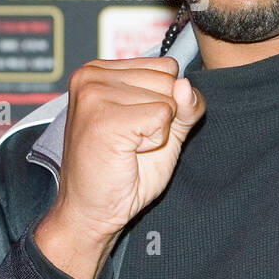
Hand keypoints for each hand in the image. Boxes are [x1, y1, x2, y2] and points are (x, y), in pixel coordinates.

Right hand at [34, 56, 203, 278]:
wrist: (92, 211)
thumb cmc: (124, 172)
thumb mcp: (165, 130)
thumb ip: (183, 105)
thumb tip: (186, 84)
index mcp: (100, 71)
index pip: (166, 66)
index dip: (165, 102)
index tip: (136, 125)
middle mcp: (92, 76)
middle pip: (169, 79)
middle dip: (162, 116)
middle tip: (130, 140)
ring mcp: (95, 94)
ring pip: (167, 99)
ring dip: (156, 130)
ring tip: (126, 146)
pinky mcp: (103, 117)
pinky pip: (161, 116)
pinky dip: (153, 141)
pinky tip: (127, 152)